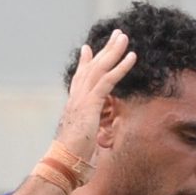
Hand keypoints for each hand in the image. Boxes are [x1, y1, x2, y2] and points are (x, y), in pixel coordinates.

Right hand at [52, 29, 134, 170]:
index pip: (80, 78)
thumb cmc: (72, 157)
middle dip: (105, 49)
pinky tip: (132, 57)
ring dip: (114, 51)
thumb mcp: (81, 141)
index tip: (88, 49)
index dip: (85, 63)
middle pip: (92, 67)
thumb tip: (89, 140)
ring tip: (124, 37)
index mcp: (74, 105)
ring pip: (100, 68)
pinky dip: (121, 67)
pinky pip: (108, 80)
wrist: (63, 161)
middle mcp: (76, 97)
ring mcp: (82, 98)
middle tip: (117, 34)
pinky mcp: (91, 103)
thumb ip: (86, 133)